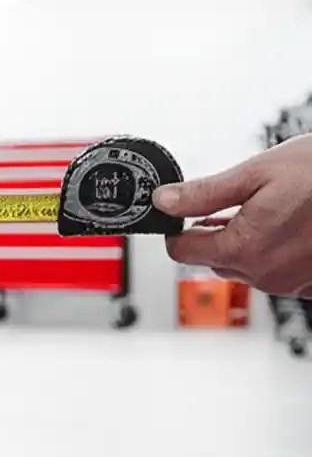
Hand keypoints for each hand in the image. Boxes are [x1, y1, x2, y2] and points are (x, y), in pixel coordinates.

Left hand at [153, 134, 311, 296]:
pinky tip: (289, 226)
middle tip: (229, 204)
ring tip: (266, 209)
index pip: (183, 251)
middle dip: (214, 233)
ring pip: (246, 266)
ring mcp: (292, 282)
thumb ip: (202, 194)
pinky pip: (277, 271)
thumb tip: (164, 201)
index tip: (179, 216)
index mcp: (245, 248)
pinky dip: (274, 252)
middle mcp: (267, 273)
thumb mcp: (254, 174)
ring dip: (245, 242)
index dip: (176, 230)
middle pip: (214, 260)